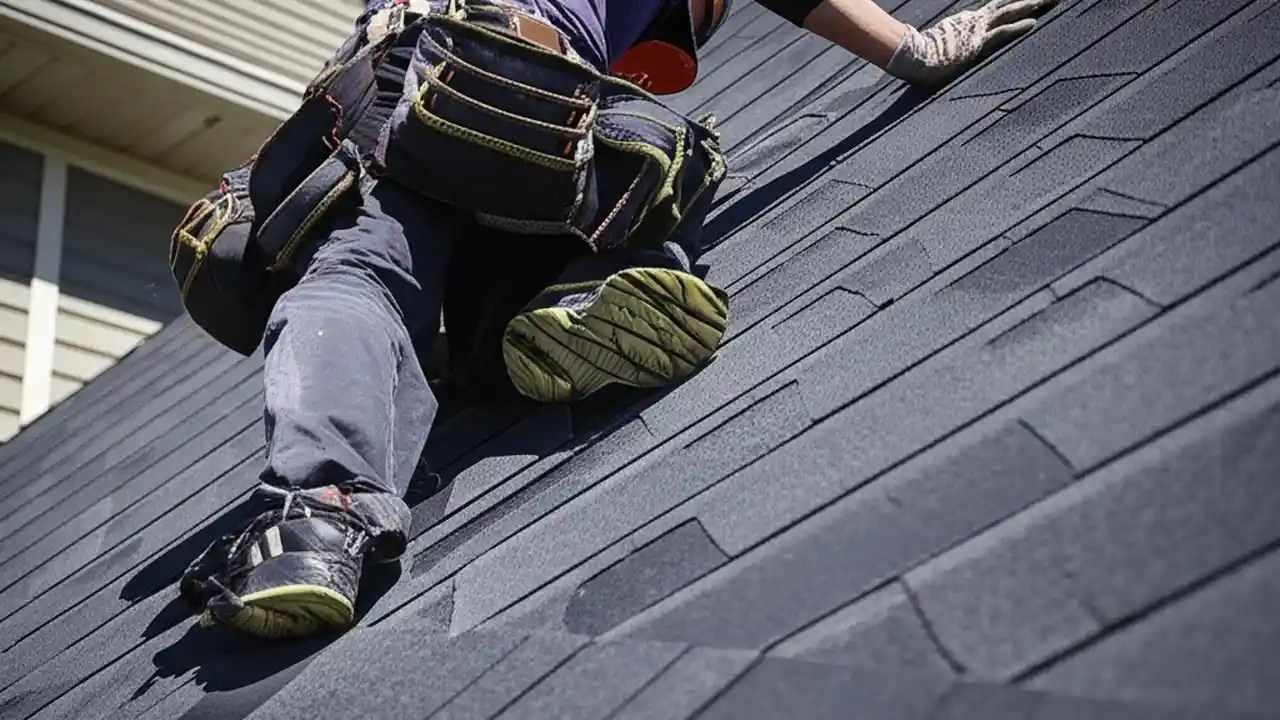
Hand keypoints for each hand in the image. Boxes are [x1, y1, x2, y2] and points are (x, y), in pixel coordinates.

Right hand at [886, 0, 1057, 86]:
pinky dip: (1017, 26)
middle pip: (1009, 5)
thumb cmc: (920, 56)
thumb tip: (943, 49)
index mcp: (968, 22)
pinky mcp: (976, 43)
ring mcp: (976, 30)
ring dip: (1031, 5)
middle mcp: (975, 21)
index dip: (1015, 2)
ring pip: (1009, 12)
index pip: (997, 8)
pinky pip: (1001, 32)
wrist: (913, 57)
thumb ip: (947, 44)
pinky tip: (1034, 21)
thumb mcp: (938, 46)